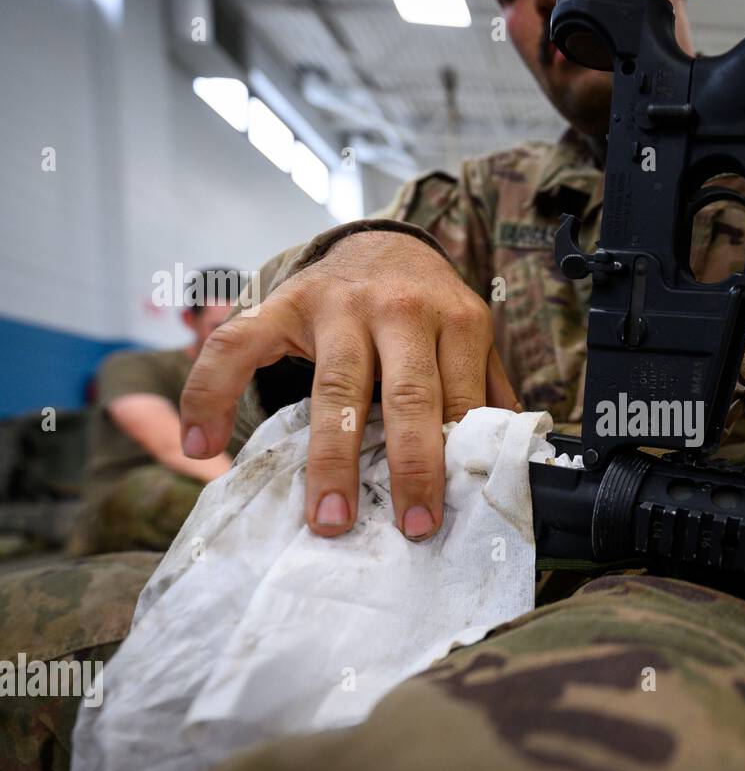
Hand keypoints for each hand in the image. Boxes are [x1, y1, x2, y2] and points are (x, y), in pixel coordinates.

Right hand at [179, 230, 518, 540]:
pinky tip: (204, 445)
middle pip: (407, 395)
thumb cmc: (429, 311)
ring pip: (336, 387)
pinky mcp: (283, 302)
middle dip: (410, 466)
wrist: (381, 244)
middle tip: (409, 526)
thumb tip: (512, 462)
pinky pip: (238, 346)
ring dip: (333, 459)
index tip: (455, 512)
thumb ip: (489, 393)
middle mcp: (400, 310)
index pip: (461, 401)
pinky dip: (212, 392)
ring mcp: (338, 305)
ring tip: (329, 518)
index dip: (459, 459)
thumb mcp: (470, 340)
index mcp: (456, 323)